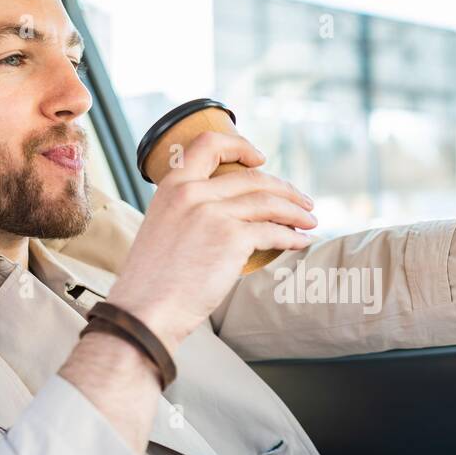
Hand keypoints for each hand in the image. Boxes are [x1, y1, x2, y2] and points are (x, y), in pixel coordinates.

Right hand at [106, 130, 315, 351]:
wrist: (145, 310)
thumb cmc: (153, 280)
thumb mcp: (163, 227)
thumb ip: (188, 211)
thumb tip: (226, 212)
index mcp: (173, 186)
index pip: (209, 144)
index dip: (240, 146)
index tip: (259, 159)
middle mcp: (193, 193)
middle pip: (253, 178)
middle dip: (285, 188)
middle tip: (302, 200)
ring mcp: (213, 214)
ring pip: (269, 202)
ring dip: (295, 211)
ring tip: (310, 220)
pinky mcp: (232, 239)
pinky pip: (273, 231)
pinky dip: (292, 236)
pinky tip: (300, 242)